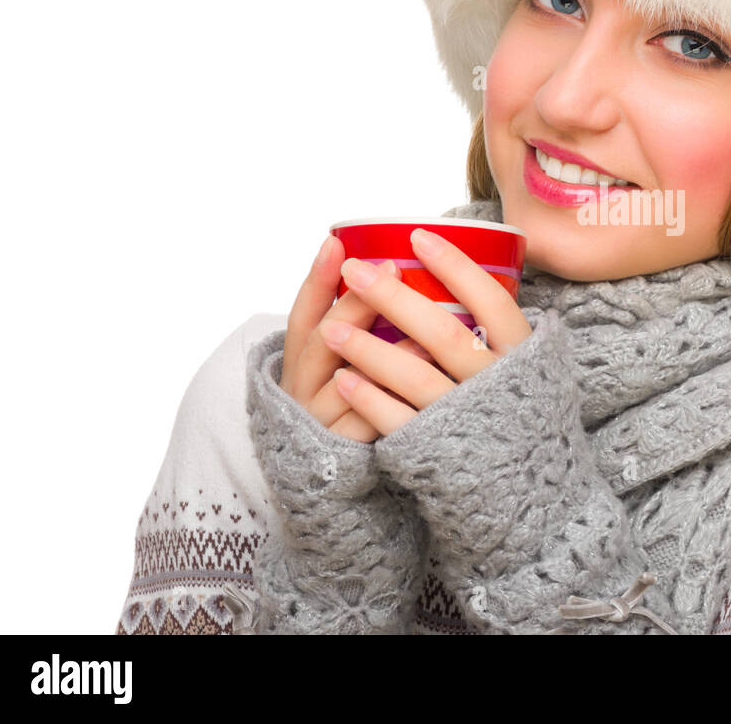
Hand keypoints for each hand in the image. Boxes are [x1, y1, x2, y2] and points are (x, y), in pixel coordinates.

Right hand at [280, 236, 436, 442]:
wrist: (326, 487)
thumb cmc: (342, 411)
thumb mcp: (337, 368)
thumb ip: (357, 331)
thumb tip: (399, 277)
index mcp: (301, 363)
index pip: (301, 315)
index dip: (316, 279)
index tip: (336, 243)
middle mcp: (305, 389)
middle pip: (323, 341)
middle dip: (357, 303)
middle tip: (393, 269)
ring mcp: (322, 422)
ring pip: (348, 382)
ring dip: (385, 350)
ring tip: (422, 323)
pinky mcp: (347, 452)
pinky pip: (371, 424)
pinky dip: (395, 400)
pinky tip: (428, 380)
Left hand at [318, 228, 533, 435]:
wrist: (526, 481)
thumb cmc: (517, 403)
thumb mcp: (529, 360)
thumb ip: (500, 325)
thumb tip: (473, 264)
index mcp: (521, 353)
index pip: (491, 300)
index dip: (456, 267)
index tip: (418, 237)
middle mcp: (495, 383)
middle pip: (444, 334)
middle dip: (394, 299)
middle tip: (357, 271)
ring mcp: (466, 416)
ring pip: (415, 377)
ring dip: (367, 349)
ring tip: (331, 327)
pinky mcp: (439, 448)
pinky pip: (399, 421)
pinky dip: (369, 398)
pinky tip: (344, 376)